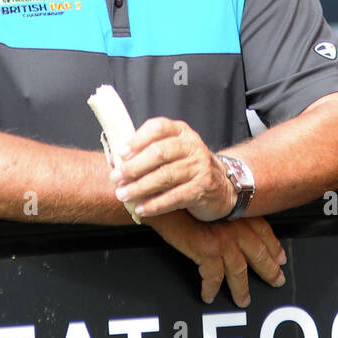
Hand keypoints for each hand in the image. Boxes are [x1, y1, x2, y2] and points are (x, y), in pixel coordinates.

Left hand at [110, 117, 234, 220]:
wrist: (222, 187)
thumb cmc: (188, 169)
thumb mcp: (173, 153)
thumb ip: (148, 153)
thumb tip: (116, 162)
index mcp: (181, 132)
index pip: (158, 128)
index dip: (137, 140)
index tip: (120, 154)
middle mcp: (192, 145)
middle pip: (159, 152)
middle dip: (134, 167)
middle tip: (116, 178)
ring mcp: (200, 166)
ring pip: (165, 176)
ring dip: (140, 187)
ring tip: (123, 195)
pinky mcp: (203, 187)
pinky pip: (175, 196)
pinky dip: (155, 204)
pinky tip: (141, 209)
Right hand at [148, 211, 285, 306]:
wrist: (166, 198)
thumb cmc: (186, 200)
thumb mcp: (214, 203)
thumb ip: (225, 214)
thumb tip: (232, 228)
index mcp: (239, 214)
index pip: (264, 231)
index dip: (274, 246)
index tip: (280, 257)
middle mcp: (236, 227)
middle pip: (259, 254)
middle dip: (269, 270)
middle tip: (276, 281)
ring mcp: (224, 240)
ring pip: (239, 272)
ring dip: (242, 289)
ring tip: (243, 300)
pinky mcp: (208, 251)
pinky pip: (213, 278)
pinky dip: (211, 289)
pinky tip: (209, 295)